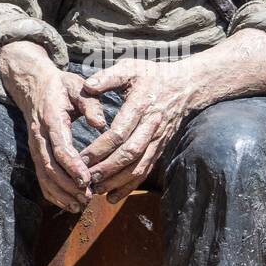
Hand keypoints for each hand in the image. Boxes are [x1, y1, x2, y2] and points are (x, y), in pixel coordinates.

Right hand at [0, 42, 105, 211]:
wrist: (34, 85)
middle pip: (50, 167)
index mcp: (51, 119)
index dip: (72, 165)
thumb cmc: (61, 86)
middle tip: (88, 197)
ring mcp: (35, 146)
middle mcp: (39, 136)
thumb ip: (91, 105)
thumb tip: (100, 124)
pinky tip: (68, 204)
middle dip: (68, 185)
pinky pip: (41, 177)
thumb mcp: (78, 87)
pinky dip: (53, 193)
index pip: (60, 147)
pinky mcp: (36, 153)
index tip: (86, 179)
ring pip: (44, 176)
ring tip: (80, 205)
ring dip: (61, 193)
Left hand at [79, 59, 193, 202]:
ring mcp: (157, 141)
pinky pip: (145, 171)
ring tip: (95, 190)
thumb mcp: (130, 68)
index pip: (119, 132)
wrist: (185, 87)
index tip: (81, 156)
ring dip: (116, 182)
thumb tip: (87, 85)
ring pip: (138, 167)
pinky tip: (112, 197)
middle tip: (86, 177)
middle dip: (106, 169)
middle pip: (129, 154)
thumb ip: (108, 76)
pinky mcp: (159, 149)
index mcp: (141, 105)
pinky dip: (129, 186)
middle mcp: (151, 127)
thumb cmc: (152, 76)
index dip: (100, 147)